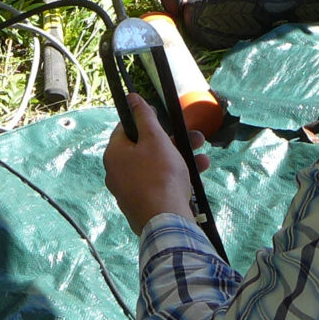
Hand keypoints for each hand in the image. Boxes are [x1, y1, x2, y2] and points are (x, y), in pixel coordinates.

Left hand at [102, 95, 209, 234]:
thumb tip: (131, 98)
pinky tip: (197, 179)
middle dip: (174, 142)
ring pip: (156, 168)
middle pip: (145, 149)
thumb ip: (145, 117)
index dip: (146, 120)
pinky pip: (159, 185)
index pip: (126, 128)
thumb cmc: (160, 175)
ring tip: (203, 160)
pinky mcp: (143, 206)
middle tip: (195, 138)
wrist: (166, 222)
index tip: (165, 118)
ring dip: (181, 160)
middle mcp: (117, 173)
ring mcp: (130, 192)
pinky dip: (176, 179)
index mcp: (115, 154)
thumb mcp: (155, 140)